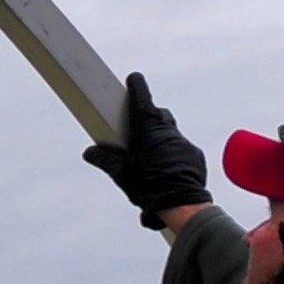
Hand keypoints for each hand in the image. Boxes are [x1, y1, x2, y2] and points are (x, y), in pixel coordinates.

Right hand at [80, 72, 207, 223]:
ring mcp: (184, 144)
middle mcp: (170, 135)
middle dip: (148, 114)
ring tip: (148, 154)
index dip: (138, 89)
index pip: (143, 104)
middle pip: (158, 115)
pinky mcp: (194, 155)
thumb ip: (105, 161)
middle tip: (136, 126)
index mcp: (150, 134)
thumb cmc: (149, 188)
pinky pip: (180, 146)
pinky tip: (163, 167)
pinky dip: (171, 151)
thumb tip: (89, 152)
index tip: (134, 78)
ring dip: (159, 136)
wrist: (183, 205)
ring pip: (170, 132)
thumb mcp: (122, 176)